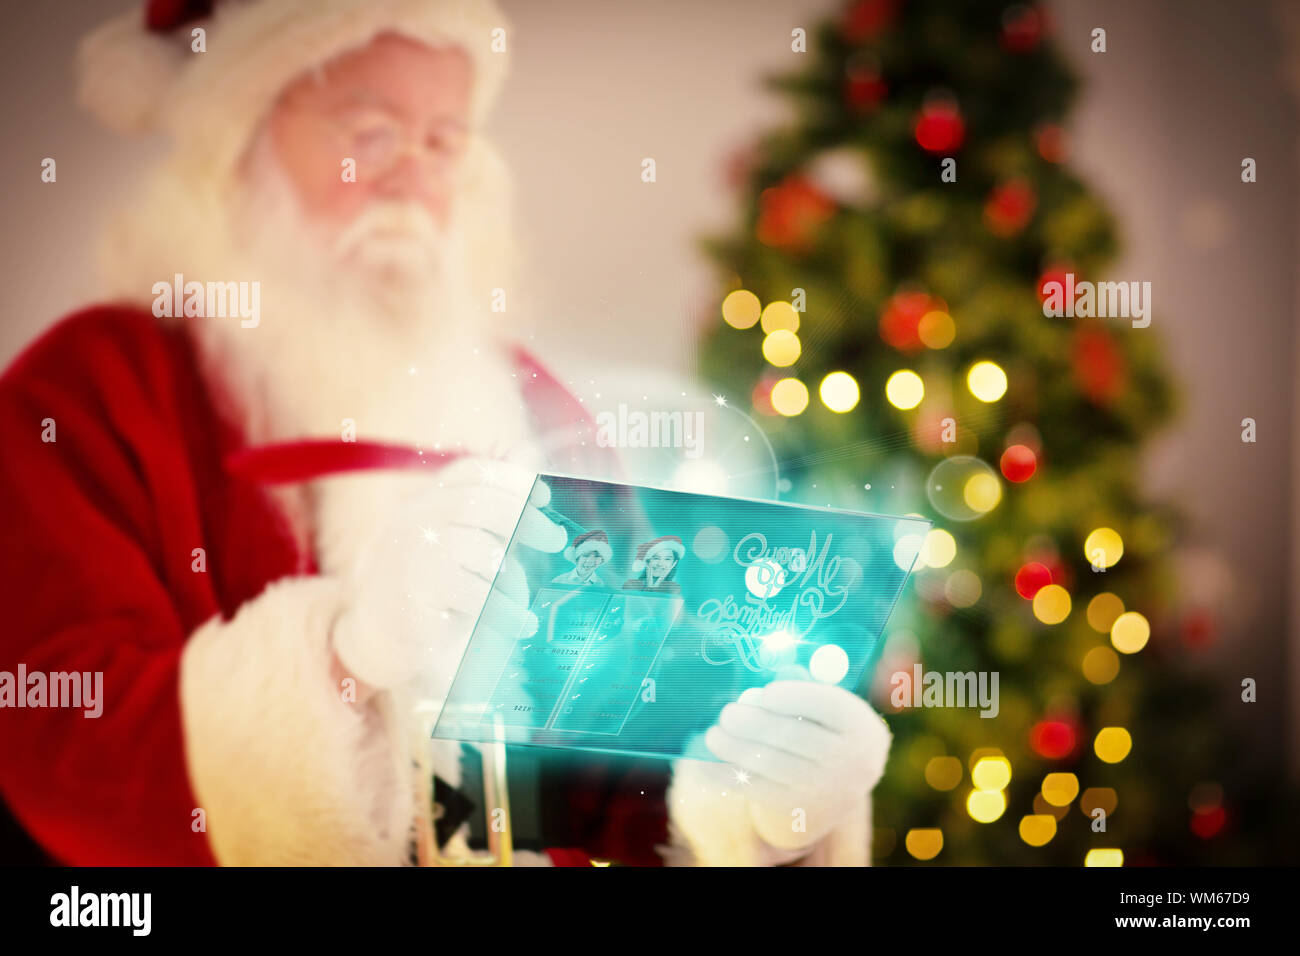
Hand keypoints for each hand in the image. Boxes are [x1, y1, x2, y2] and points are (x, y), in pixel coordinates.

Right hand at [331, 459, 564, 690]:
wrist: (376, 637)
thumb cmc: (427, 588)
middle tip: (554, 538)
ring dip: (512, 574)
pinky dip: (506, 609)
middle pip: (477, 502)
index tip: (542, 493)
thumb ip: (486, 517)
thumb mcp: (453, 545)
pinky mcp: (414, 593)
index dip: (512, 478)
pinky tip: (521, 623)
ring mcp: (410, 554)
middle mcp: (413, 520)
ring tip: (526, 598)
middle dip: (523, 517)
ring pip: (478, 549)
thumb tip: (534, 475)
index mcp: (424, 502)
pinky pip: (474, 593)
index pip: (470, 472)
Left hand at [703, 680, 890, 853]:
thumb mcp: (826, 709)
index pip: (828, 705)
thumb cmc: (823, 732)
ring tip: (714, 736)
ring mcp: (828, 790)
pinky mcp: (800, 810)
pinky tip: (707, 766)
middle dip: (754, 724)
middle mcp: (853, 762)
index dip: (794, 696)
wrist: (834, 791)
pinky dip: (729, 777)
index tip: (765, 692)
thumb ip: (805, 685)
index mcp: (862, 726)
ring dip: (735, 749)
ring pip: (773, 765)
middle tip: (727, 713)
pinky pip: (758, 789)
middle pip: (795, 737)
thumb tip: (780, 665)